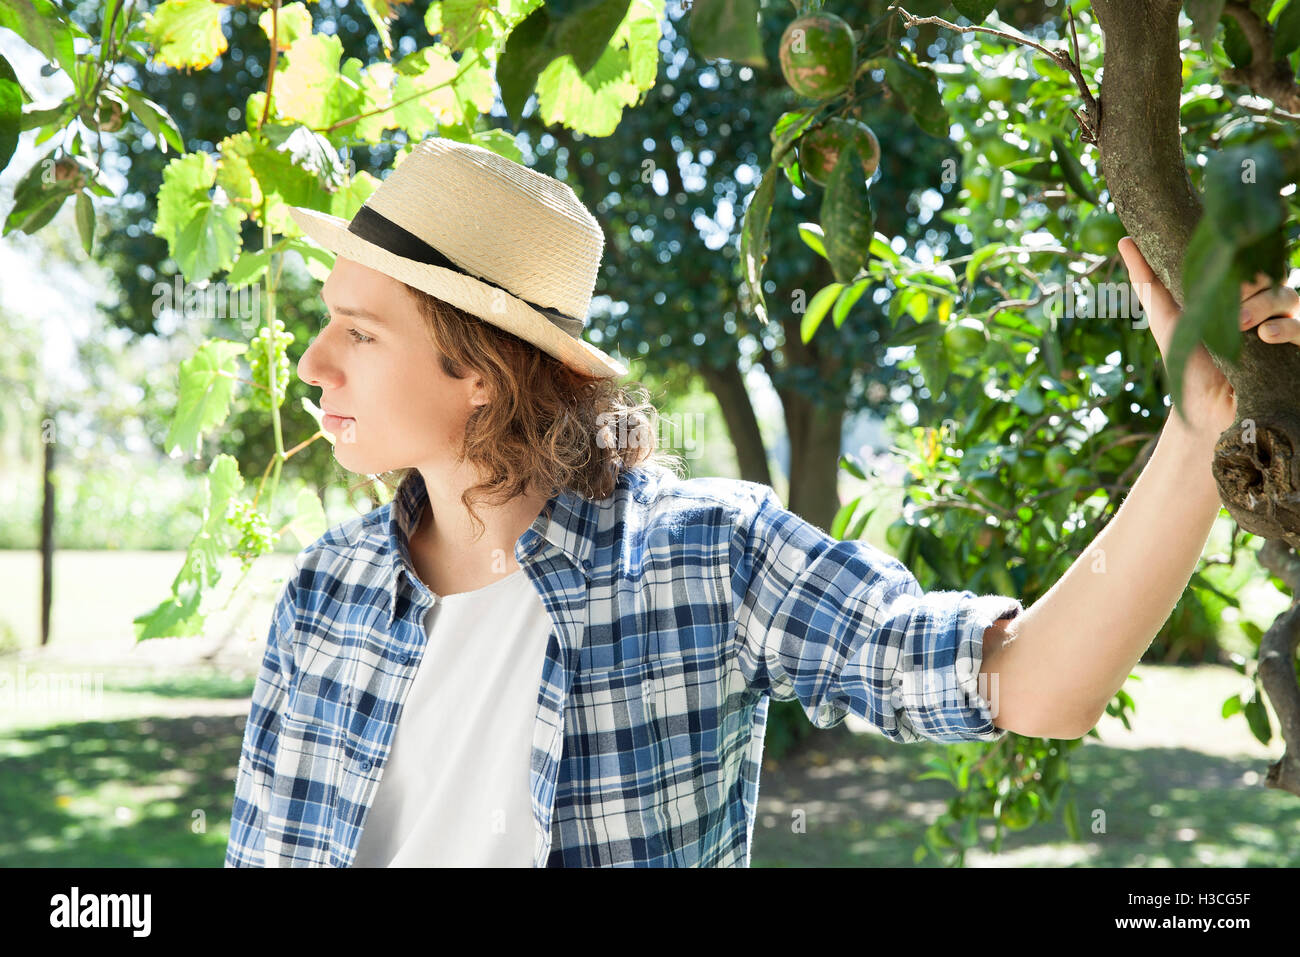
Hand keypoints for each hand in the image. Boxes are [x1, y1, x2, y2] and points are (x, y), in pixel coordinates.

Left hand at [1118, 236, 1299, 439]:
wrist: (1202, 407)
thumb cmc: (1187, 359)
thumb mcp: (1165, 316)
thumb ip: (1148, 279)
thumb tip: (1125, 239)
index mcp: (1242, 290)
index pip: (1251, 260)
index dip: (1239, 260)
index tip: (1220, 267)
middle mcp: (1268, 304)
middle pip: (1272, 275)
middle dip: (1250, 285)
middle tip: (1228, 303)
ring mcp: (1286, 325)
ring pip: (1290, 298)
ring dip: (1263, 306)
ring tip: (1240, 324)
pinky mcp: (1298, 350)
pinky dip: (1289, 328)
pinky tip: (1266, 335)